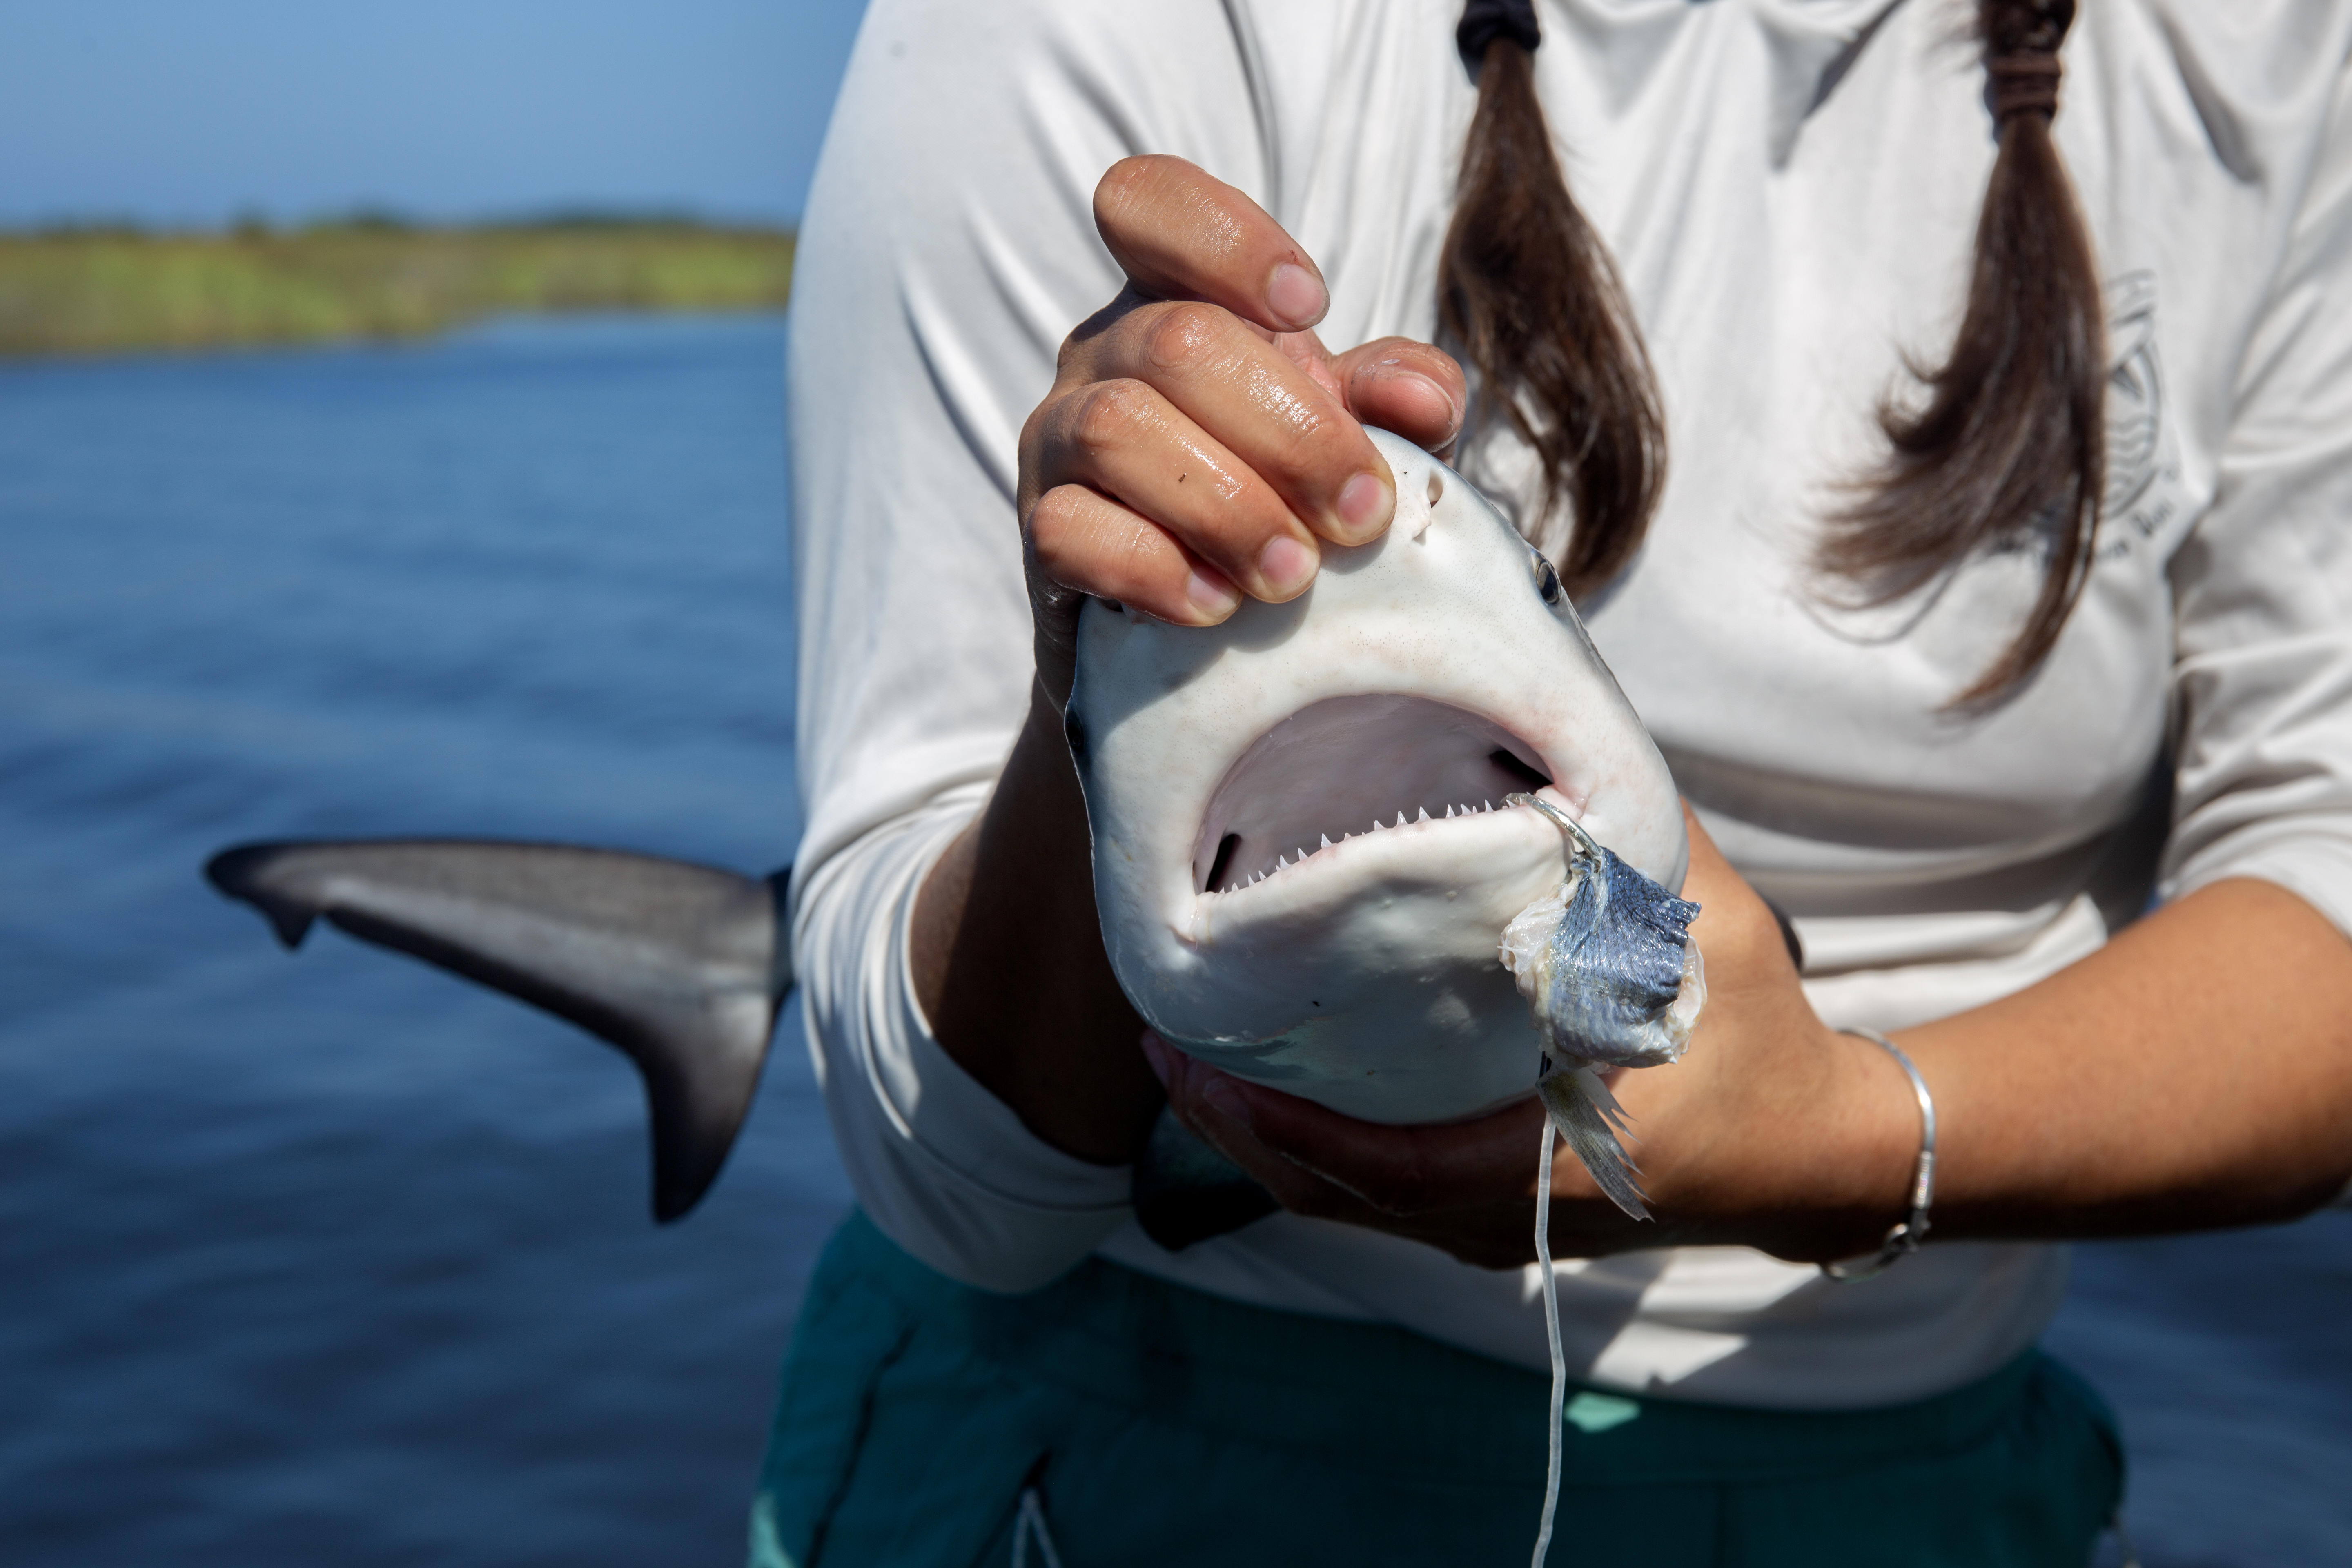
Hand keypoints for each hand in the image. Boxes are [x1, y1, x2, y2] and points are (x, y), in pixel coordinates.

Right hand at [1018, 155, 1466, 705]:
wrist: (1207, 627)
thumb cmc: (1283, 497)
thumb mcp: (1350, 429)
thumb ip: (1394, 396)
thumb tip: (1423, 399)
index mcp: (1168, 299)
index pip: (1145, 202)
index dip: (1225, 238)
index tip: (1313, 307)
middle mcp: (1100, 354)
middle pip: (1177, 344)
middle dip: (1290, 434)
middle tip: (1360, 514)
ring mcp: (1055, 440)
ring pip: (1117, 430)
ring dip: (1226, 506)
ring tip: (1295, 573)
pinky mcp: (1039, 534)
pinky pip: (1070, 531)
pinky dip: (1156, 569)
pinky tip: (1218, 605)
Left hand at [1143, 808, 1925, 1266]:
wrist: (1817, 1148)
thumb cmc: (1765, 1039)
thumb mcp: (1703, 930)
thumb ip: (1621, 846)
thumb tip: (1546, 735)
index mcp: (1549, 1158)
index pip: (1382, 1168)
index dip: (1283, 1125)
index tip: (1200, 1063)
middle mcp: (1509, 1213)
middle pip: (1335, 1193)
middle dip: (1238, 1126)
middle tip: (1160, 1046)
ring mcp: (1503, 1225)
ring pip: (1350, 1202)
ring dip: (1265, 1140)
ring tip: (1190, 1064)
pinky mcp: (1504, 1215)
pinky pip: (1382, 1199)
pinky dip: (1317, 1154)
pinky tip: (1273, 1094)